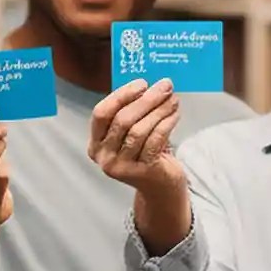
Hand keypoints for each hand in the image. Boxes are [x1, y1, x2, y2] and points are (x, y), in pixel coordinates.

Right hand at [89, 78, 182, 196]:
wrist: (160, 187)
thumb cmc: (145, 153)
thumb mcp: (131, 134)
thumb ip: (132, 112)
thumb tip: (151, 85)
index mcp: (96, 144)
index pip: (101, 113)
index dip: (121, 95)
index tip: (142, 83)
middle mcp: (104, 157)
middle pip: (122, 120)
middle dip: (146, 100)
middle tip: (165, 86)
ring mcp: (122, 167)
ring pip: (140, 130)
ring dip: (159, 110)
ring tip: (173, 99)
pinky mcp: (142, 172)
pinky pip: (155, 140)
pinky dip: (166, 124)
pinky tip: (175, 115)